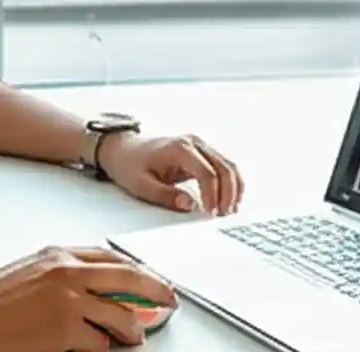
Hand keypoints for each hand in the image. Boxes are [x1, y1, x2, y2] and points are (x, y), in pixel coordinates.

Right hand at [0, 245, 175, 351]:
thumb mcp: (25, 276)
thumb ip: (58, 277)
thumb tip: (90, 290)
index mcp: (56, 254)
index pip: (109, 257)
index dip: (135, 269)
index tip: (149, 278)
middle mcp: (67, 270)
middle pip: (129, 276)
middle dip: (155, 289)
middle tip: (168, 300)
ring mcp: (68, 298)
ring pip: (120, 313)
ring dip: (132, 328)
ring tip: (134, 337)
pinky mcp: (66, 328)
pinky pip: (100, 340)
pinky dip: (105, 346)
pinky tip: (104, 348)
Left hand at [98, 133, 243, 215]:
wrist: (125, 149)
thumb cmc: (131, 166)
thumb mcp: (141, 185)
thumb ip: (165, 196)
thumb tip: (189, 205)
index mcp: (179, 149)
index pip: (207, 173)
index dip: (212, 195)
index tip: (210, 214)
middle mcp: (194, 142)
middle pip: (224, 167)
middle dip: (228, 194)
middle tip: (224, 216)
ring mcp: (200, 145)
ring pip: (228, 165)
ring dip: (234, 188)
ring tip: (230, 211)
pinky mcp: (203, 152)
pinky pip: (224, 166)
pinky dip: (231, 183)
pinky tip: (230, 200)